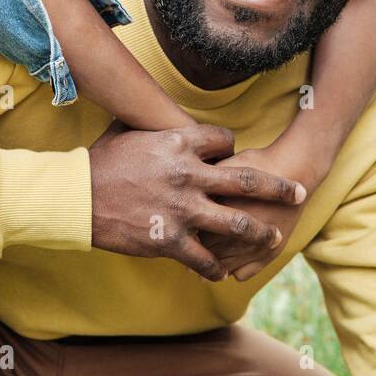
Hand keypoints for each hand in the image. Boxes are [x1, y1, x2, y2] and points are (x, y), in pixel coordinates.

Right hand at [88, 121, 307, 280]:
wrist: (75, 196)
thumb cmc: (100, 161)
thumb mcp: (129, 130)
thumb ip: (154, 121)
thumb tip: (159, 104)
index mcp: (179, 142)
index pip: (226, 141)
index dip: (233, 148)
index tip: (236, 156)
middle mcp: (188, 174)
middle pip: (247, 179)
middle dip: (278, 187)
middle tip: (300, 191)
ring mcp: (181, 209)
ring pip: (236, 222)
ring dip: (259, 231)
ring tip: (274, 237)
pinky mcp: (169, 239)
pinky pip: (204, 257)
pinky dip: (215, 266)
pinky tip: (221, 272)